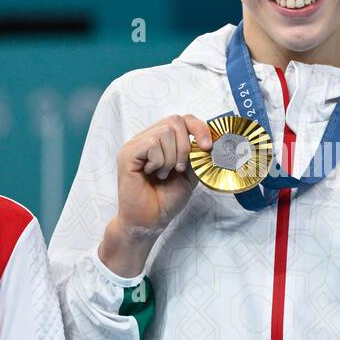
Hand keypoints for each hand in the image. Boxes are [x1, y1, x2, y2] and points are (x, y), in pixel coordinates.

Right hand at [99, 115, 212, 276]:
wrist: (150, 220)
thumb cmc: (166, 199)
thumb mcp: (190, 174)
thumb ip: (197, 155)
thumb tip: (211, 141)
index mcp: (161, 141)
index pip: (182, 119)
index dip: (198, 128)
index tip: (207, 146)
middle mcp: (147, 138)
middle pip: (174, 121)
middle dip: (185, 147)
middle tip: (180, 169)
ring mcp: (135, 144)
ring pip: (164, 132)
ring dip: (171, 158)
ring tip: (162, 174)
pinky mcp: (128, 153)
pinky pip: (152, 144)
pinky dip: (159, 161)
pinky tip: (152, 174)